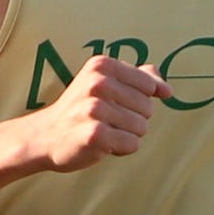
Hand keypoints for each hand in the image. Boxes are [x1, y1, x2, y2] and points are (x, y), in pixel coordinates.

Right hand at [26, 55, 164, 172]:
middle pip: (148, 108)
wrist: (46, 136)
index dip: (139, 100)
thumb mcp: (105, 84)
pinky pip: (132, 144)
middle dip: (133, 120)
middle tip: (106, 121)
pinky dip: (122, 149)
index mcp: (102, 65)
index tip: (117, 104)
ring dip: (126, 135)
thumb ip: (139, 79)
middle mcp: (98, 83)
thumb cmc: (82, 110)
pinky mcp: (95, 134)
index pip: (149, 85)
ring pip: (141, 128)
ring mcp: (95, 108)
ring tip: (103, 132)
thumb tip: (166, 89)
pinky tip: (102, 144)